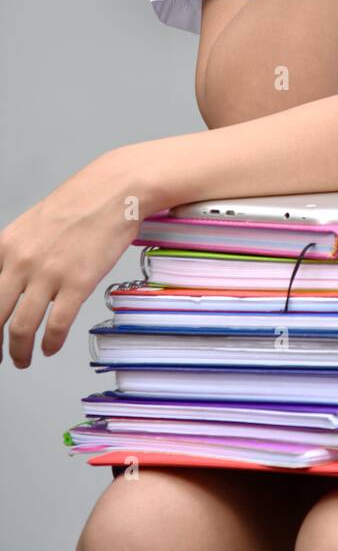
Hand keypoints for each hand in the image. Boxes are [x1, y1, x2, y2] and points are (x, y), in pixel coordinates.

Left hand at [0, 147, 157, 367]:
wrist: (114, 191)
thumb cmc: (79, 205)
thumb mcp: (31, 227)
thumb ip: (14, 255)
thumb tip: (6, 286)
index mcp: (5, 246)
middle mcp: (20, 261)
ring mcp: (49, 273)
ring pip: (21, 328)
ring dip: (19, 351)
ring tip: (22, 359)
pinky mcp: (77, 283)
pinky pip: (57, 325)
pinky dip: (50, 344)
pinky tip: (50, 348)